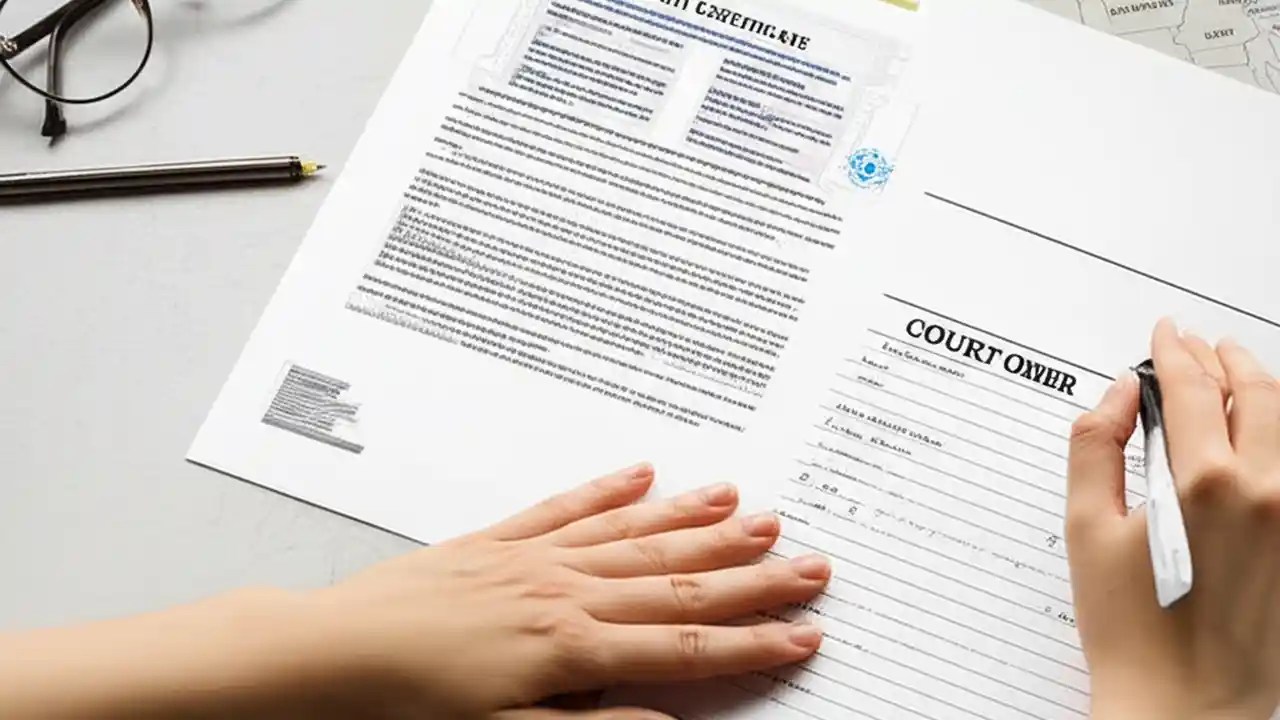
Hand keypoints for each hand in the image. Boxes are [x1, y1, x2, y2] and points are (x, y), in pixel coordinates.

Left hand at [312, 463, 830, 718]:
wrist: (328, 657)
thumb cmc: (409, 707)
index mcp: (572, 646)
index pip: (685, 645)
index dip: (751, 643)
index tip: (803, 633)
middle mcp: (563, 591)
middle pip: (678, 580)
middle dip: (750, 574)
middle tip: (808, 559)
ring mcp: (532, 560)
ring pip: (634, 536)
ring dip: (696, 521)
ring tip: (748, 504)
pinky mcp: (496, 542)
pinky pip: (564, 508)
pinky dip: (608, 490)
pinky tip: (643, 473)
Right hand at [1066, 319, 1279, 719]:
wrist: (1185, 705)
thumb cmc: (1132, 630)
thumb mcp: (1086, 530)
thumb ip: (1094, 446)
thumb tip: (1116, 395)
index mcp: (1204, 483)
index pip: (1193, 388)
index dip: (1175, 351)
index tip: (1166, 334)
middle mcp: (1265, 491)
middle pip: (1256, 393)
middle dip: (1224, 359)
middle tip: (1201, 344)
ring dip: (1262, 388)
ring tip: (1235, 373)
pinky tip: (1263, 431)